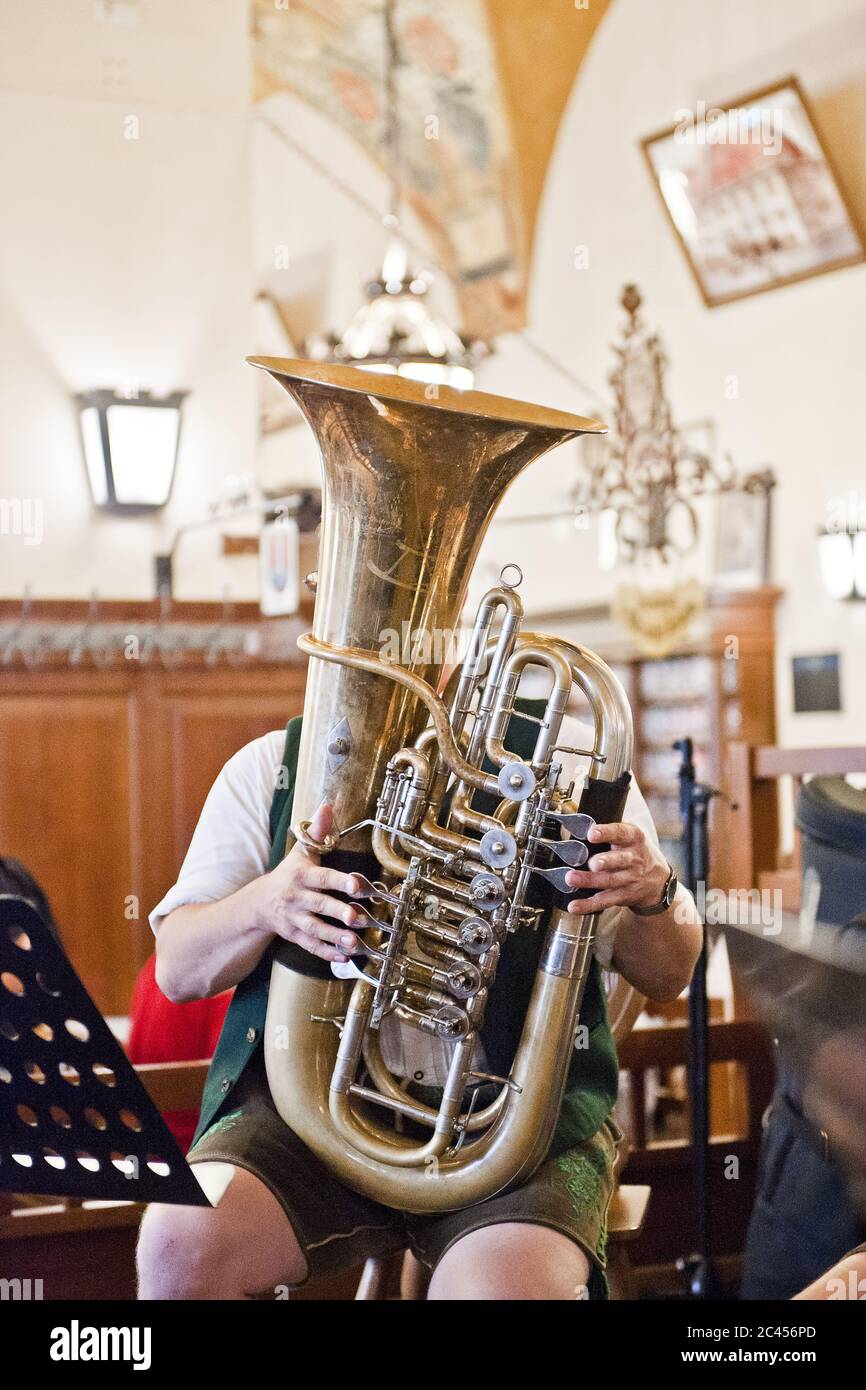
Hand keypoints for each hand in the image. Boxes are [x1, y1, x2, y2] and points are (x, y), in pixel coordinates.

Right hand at [254, 803, 367, 961]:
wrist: (260, 902)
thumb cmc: (289, 873)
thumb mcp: (301, 852)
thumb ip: (317, 831)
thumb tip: (327, 806)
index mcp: (302, 875)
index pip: (323, 877)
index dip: (339, 881)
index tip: (357, 886)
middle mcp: (296, 898)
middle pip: (319, 905)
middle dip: (339, 913)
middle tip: (358, 919)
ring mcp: (294, 919)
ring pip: (315, 929)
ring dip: (335, 937)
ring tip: (355, 943)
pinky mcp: (294, 936)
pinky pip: (310, 946)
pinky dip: (326, 953)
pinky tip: (344, 957)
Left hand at [564, 821, 669, 915]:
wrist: (658, 880)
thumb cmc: (636, 852)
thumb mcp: (631, 835)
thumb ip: (611, 830)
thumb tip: (581, 822)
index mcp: (634, 838)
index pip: (621, 833)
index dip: (606, 833)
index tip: (592, 833)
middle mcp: (634, 859)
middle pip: (619, 860)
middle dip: (604, 861)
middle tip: (591, 863)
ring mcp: (629, 879)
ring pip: (609, 881)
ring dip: (589, 881)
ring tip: (571, 878)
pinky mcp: (622, 896)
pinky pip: (604, 901)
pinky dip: (588, 905)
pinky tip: (574, 905)